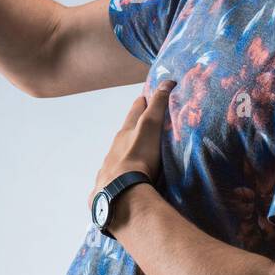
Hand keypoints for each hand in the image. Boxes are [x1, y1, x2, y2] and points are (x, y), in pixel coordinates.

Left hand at [88, 81, 175, 213]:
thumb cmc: (138, 157)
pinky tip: (127, 179)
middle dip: (134, 126)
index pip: (136, 110)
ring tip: (139, 155)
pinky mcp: (107, 185)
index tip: (148, 98)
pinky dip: (122, 173)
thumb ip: (158, 106)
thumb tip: (167, 82)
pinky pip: (115, 176)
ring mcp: (109, 167)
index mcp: (126, 132)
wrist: (120, 192)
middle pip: (125, 132)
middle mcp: (114, 147)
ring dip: (127, 151)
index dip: (143, 102)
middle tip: (146, 125)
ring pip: (118, 154)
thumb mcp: (150, 127)